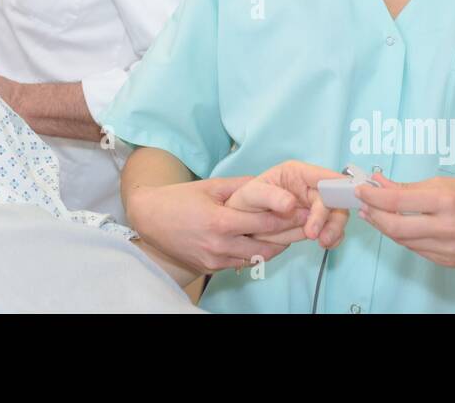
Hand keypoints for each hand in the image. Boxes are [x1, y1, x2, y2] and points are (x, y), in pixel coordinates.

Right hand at [126, 177, 308, 275]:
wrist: (149, 219)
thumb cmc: (179, 198)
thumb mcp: (210, 186)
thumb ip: (242, 186)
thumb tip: (269, 184)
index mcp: (220, 222)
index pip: (264, 222)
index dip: (287, 217)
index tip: (305, 211)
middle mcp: (219, 246)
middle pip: (265, 246)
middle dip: (287, 236)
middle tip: (306, 226)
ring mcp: (214, 260)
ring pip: (254, 259)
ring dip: (272, 248)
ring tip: (289, 236)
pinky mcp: (209, 269)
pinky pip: (238, 263)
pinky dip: (252, 254)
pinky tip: (262, 243)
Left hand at [226, 160, 350, 248]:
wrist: (242, 226)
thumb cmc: (245, 203)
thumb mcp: (251, 195)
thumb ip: (270, 197)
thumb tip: (291, 204)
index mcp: (297, 173)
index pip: (323, 176)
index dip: (337, 187)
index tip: (337, 204)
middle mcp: (309, 187)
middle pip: (334, 198)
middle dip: (331, 216)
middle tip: (316, 234)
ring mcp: (314, 206)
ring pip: (336, 215)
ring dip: (333, 229)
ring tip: (322, 242)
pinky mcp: (315, 223)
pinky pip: (331, 229)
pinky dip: (333, 237)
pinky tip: (327, 244)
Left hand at [355, 172, 454, 267]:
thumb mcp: (445, 182)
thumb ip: (409, 188)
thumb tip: (380, 183)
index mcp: (446, 201)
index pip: (398, 201)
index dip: (374, 196)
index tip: (361, 190)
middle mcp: (448, 228)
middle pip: (396, 227)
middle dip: (374, 215)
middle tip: (363, 205)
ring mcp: (449, 249)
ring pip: (404, 241)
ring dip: (386, 227)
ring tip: (375, 214)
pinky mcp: (449, 262)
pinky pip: (418, 250)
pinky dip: (405, 238)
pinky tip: (399, 226)